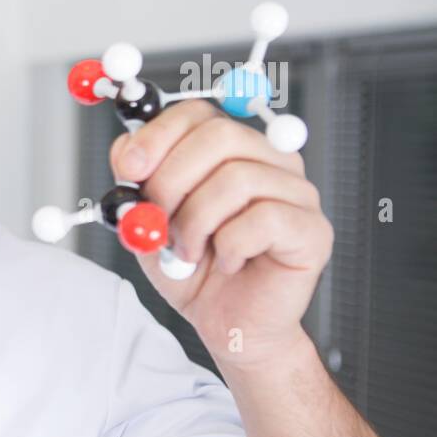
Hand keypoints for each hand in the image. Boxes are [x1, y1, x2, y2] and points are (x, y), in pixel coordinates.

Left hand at [109, 100, 333, 368]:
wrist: (226, 323)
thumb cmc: (194, 270)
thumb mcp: (148, 221)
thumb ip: (135, 183)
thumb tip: (124, 151)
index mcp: (230, 150)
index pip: (198, 113)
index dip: (158, 134)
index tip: (129, 167)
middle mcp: (269, 162)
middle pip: (220, 136)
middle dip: (172, 180)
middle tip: (158, 218)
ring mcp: (296, 193)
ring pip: (237, 179)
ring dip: (196, 222)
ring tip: (188, 251)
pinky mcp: (312, 229)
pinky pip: (263, 220)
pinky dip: (230, 247)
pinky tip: (227, 263)